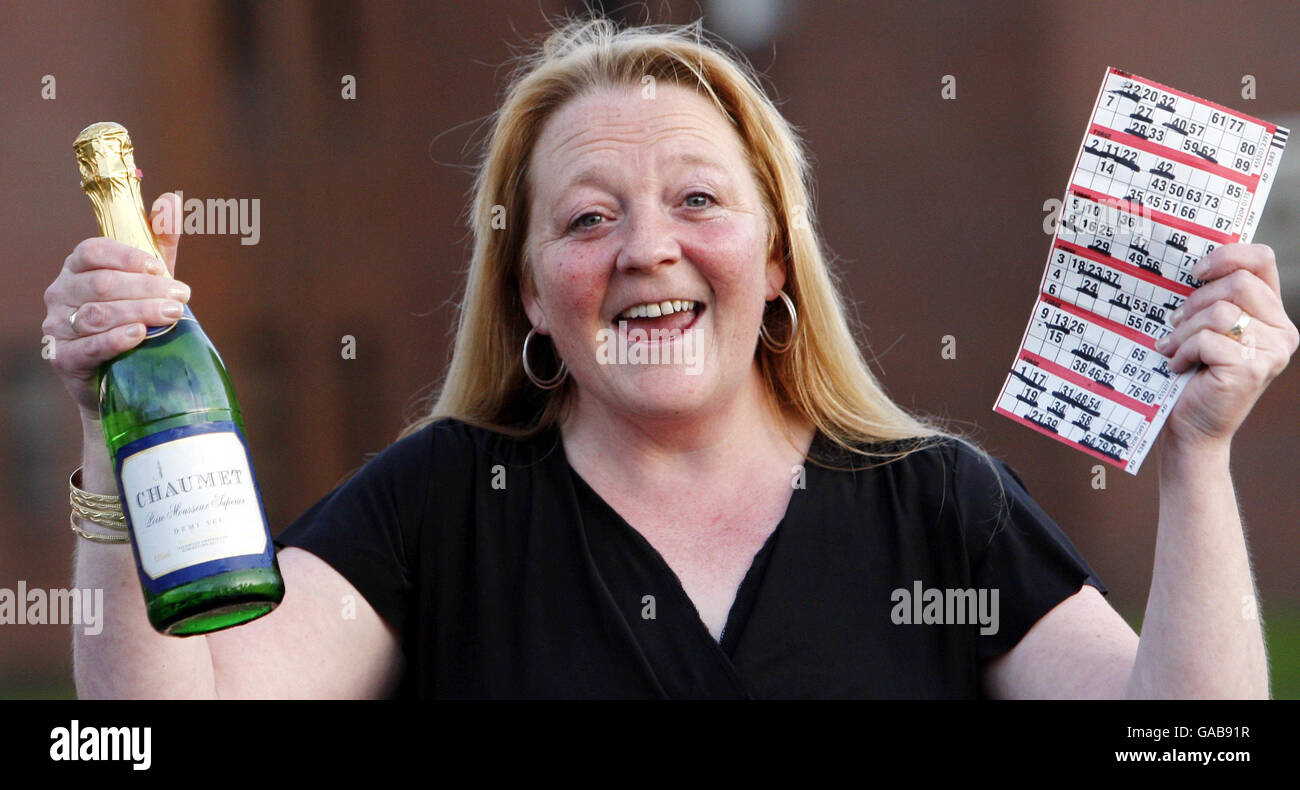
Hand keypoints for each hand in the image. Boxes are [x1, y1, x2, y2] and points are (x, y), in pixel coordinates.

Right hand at [43, 193, 188, 419]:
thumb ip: (159, 241)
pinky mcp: (63, 357)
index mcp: (77, 266)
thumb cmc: (134, 316)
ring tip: (171, 315)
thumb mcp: (150, 278)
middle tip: (180, 298)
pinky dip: (116, 339)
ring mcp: (57, 325)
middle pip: (103, 284)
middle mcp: (61, 292)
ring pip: (98, 314)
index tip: (160, 268)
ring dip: (139, 312)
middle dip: (145, 290)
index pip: (94, 251)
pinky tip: (139, 335)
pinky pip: (89, 346)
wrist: (119, 374)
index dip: (128, 257)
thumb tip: (170, 200)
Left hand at [1156, 243, 1297, 451]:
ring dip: (1184, 330)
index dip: (1227, 256)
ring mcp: (1271, 351)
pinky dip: (1183, 351)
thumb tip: (1195, 263)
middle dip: (1195, 301)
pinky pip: (1208, 340)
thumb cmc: (1194, 374)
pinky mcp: (1252, 368)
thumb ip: (1215, 299)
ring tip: (1173, 347)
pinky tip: (1178, 365)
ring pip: (1219, 312)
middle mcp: (1282, 331)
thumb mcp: (1208, 329)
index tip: (1196, 272)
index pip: (1262, 260)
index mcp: (1273, 313)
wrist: (1192, 427)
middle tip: (1175, 323)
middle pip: (1238, 283)